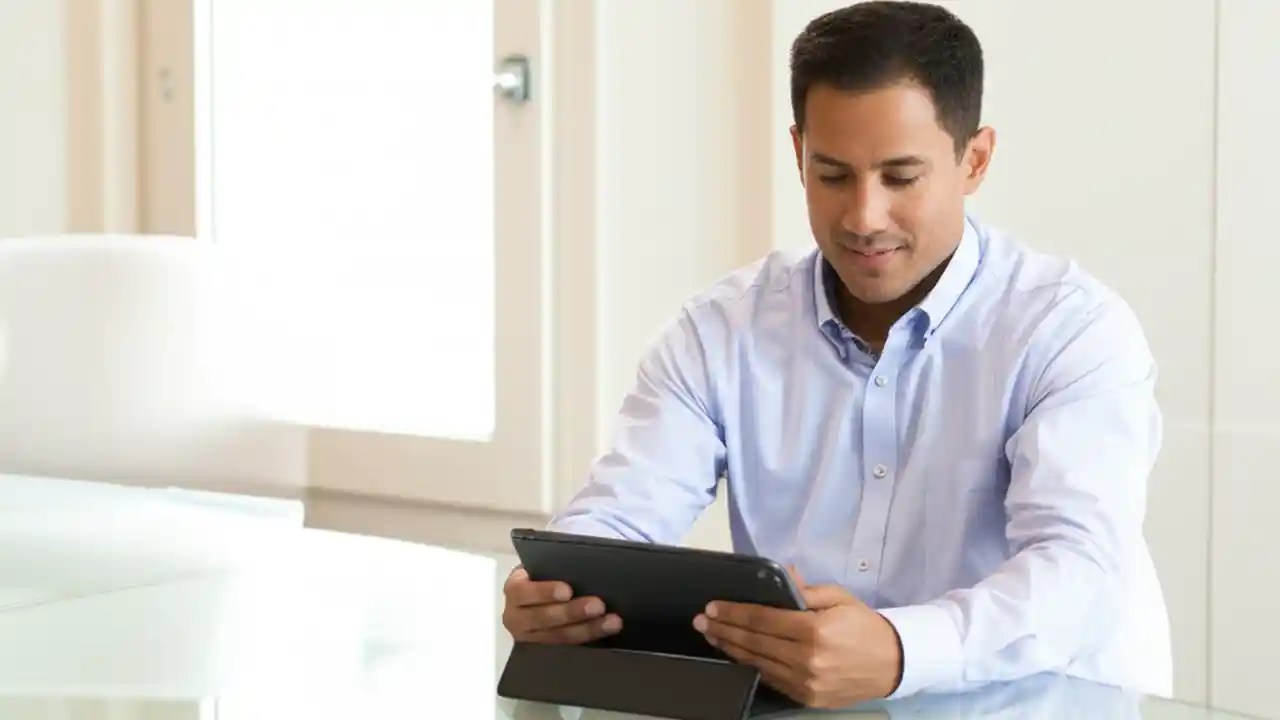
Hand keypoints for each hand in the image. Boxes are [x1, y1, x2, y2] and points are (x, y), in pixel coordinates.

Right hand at [502, 566, 622, 643]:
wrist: (538, 592)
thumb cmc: (544, 574)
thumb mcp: (542, 568)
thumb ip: (554, 569)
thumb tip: (583, 567)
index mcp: (514, 590)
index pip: (524, 592)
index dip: (545, 592)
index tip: (567, 590)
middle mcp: (516, 616)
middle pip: (544, 618)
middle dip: (572, 612)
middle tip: (598, 605)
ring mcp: (529, 637)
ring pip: (558, 636)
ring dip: (588, 628)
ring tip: (611, 621)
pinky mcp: (544, 649)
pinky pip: (568, 646)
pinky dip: (589, 637)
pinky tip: (606, 629)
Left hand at [693, 568, 902, 708]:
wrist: (894, 664)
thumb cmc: (865, 626)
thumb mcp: (839, 598)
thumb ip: (806, 590)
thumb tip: (781, 574)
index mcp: (815, 630)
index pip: (763, 620)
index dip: (734, 613)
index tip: (713, 607)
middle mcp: (807, 659)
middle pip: (754, 643)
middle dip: (723, 630)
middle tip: (701, 621)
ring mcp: (805, 682)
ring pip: (757, 664)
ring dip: (730, 649)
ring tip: (712, 636)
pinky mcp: (805, 697)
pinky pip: (770, 679)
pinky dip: (749, 665)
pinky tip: (736, 654)